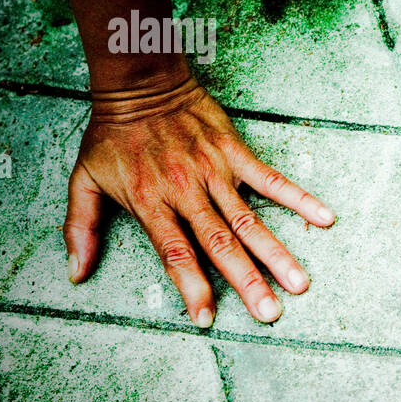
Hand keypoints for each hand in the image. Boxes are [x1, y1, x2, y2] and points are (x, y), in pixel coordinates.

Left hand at [64, 75, 335, 326]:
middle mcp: (186, 192)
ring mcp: (215, 172)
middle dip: (246, 281)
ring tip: (299, 282)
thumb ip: (81, 228)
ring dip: (275, 253)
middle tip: (269, 312)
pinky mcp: (235, 153)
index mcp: (151, 203)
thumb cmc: (112, 135)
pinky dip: (299, 198)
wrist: (141, 83)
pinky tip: (324, 218)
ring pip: (249, 219)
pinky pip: (271, 179)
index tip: (207, 317)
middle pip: (220, 244)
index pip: (175, 253)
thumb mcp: (83, 180)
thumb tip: (76, 273)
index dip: (192, 287)